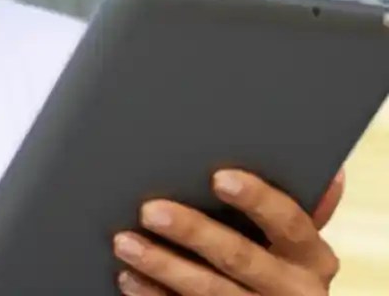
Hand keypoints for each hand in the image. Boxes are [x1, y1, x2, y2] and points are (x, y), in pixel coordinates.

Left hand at [113, 168, 345, 294]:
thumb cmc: (274, 264)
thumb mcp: (292, 243)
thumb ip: (294, 209)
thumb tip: (328, 170)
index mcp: (312, 257)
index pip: (289, 223)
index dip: (257, 199)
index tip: (219, 177)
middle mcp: (293, 291)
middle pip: (240, 258)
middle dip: (193, 231)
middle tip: (150, 210)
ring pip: (210, 291)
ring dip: (163, 265)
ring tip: (125, 243)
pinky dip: (154, 295)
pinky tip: (129, 277)